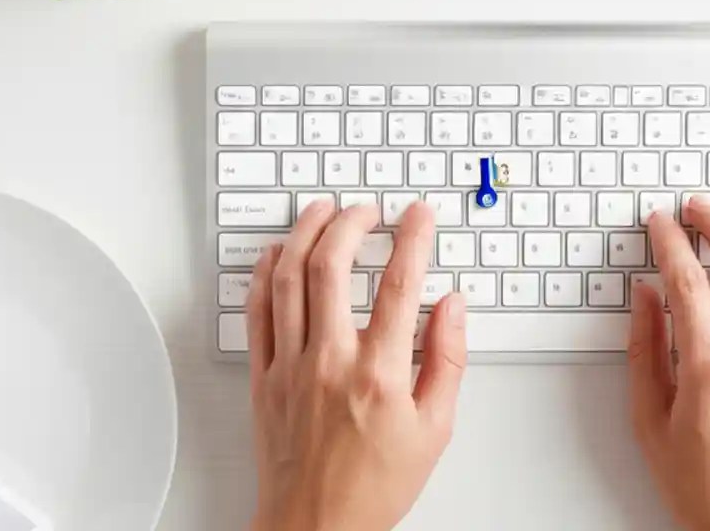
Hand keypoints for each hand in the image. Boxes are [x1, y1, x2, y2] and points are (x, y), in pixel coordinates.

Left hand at [247, 201, 466, 530]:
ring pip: (288, 277)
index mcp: (379, 372)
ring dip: (305, 233)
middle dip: (351, 222)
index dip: (413, 237)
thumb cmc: (374, 486)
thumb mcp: (435, 428)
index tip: (419, 216)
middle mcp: (331, 360)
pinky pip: (257, 311)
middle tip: (368, 209)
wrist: (315, 526)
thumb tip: (452, 308)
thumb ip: (447, 359)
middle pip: (332, 265)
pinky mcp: (264, 377)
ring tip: (322, 212)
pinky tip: (276, 254)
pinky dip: (264, 273)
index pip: (401, 283)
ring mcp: (291, 365)